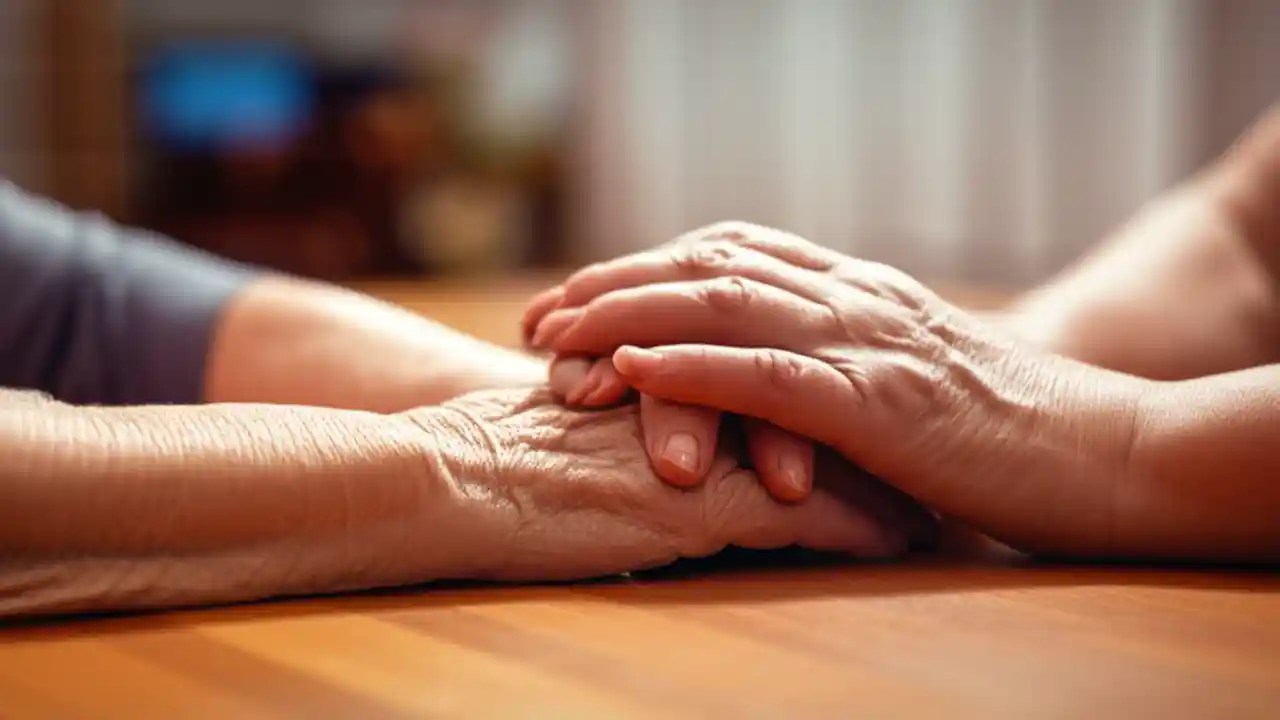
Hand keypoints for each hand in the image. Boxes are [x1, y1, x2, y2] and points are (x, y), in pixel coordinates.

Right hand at [407, 387, 936, 579]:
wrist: (439, 479)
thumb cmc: (489, 456)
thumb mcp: (574, 420)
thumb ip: (629, 413)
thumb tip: (673, 433)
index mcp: (668, 361)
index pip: (770, 359)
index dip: (829, 379)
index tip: (879, 407)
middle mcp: (696, 387)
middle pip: (811, 388)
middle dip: (873, 420)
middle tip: (933, 442)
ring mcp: (704, 440)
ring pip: (821, 445)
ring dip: (883, 475)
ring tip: (937, 500)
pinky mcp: (697, 502)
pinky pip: (798, 513)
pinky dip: (854, 526)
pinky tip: (899, 540)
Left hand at [525, 222, 1147, 555]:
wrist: (1111, 455)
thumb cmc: (1010, 433)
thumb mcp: (911, 380)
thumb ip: (844, 363)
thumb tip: (771, 379)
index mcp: (858, 290)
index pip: (729, 252)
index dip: (643, 268)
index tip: (577, 295)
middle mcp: (853, 298)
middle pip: (707, 267)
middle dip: (612, 287)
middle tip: (539, 317)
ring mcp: (867, 343)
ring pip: (724, 306)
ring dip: (628, 318)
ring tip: (557, 336)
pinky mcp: (881, 402)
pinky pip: (770, 374)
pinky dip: (694, 368)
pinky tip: (634, 371)